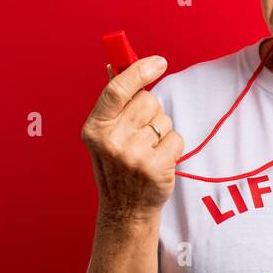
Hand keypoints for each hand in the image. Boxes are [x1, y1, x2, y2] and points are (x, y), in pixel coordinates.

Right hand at [80, 55, 182, 224]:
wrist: (125, 210)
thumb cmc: (118, 167)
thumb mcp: (105, 136)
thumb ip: (114, 104)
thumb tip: (120, 65)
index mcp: (95, 129)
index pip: (117, 90)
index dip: (139, 71)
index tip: (159, 61)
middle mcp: (112, 141)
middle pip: (148, 100)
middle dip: (152, 111)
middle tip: (143, 133)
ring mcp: (134, 155)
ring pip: (165, 119)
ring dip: (162, 131)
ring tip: (148, 151)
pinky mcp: (156, 167)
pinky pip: (176, 138)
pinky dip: (173, 147)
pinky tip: (159, 161)